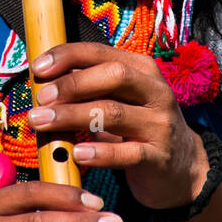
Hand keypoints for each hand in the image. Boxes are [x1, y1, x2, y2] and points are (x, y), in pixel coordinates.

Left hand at [29, 42, 208, 211]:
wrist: (184, 169)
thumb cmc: (139, 130)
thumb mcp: (119, 102)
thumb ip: (89, 88)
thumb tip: (44, 76)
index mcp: (142, 70)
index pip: (101, 52)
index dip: (68, 56)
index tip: (37, 67)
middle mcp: (155, 92)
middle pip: (113, 76)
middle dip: (72, 84)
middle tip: (40, 98)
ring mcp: (160, 124)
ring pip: (115, 113)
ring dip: (73, 116)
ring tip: (42, 122)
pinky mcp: (159, 158)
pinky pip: (127, 153)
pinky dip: (100, 153)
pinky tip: (77, 153)